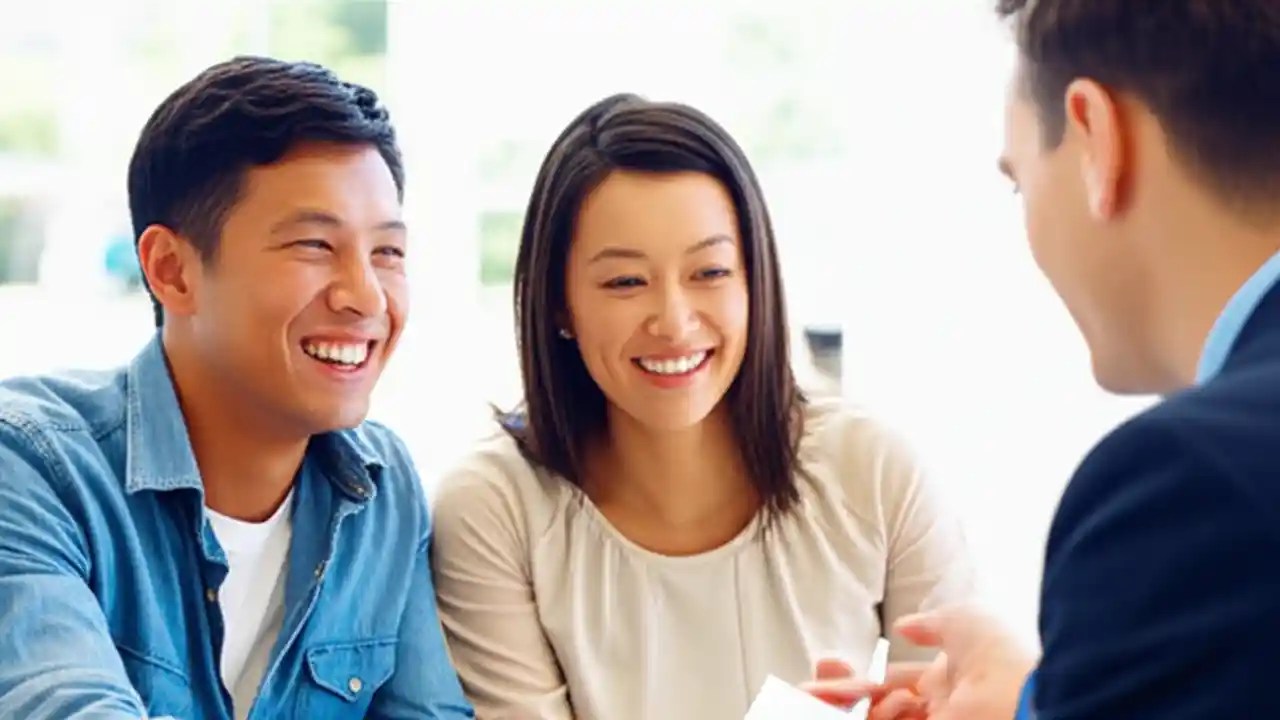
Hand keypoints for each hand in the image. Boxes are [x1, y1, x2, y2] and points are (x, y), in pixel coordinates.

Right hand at [802, 605, 1035, 719]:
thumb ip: (931, 623)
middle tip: (805, 689)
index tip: (825, 665)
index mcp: (946, 686)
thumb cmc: (1002, 655)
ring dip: (848, 707)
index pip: (888, 686)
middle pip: (873, 711)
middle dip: (837, 696)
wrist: (1022, 695)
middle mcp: (937, 714)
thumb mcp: (964, 620)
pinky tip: (842, 703)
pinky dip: (859, 717)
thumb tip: (903, 626)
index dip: (855, 680)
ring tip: (852, 696)